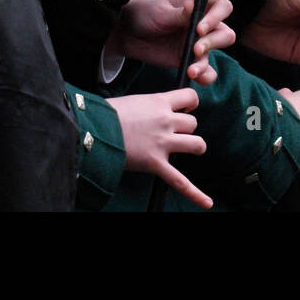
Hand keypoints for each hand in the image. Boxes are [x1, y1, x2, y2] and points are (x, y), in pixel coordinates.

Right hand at [108, 88, 212, 208]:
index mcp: (160, 102)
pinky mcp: (156, 164)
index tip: (184, 108)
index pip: (191, 97)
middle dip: (186, 127)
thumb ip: (152, 106)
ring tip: (186, 148)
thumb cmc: (108, 115)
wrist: (92, 130)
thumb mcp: (135, 101)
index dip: (190, 103)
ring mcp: (163, 143)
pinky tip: (207, 203)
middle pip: (193, 123)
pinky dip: (195, 194)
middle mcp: (165, 121)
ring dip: (194, 146)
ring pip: (197, 144)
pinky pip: (180, 181)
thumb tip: (156, 110)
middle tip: (171, 131)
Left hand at [111, 0, 235, 83]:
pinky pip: (205, 71)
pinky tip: (193, 77)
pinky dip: (203, 76)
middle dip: (213, 42)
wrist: (127, 33)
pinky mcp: (189, 61)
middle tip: (196, 49)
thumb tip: (192, 5)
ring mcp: (197, 44)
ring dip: (205, 63)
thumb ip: (179, 13)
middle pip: (224, 33)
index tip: (200, 28)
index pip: (222, 8)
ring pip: (214, 54)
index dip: (217, 17)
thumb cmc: (145, 14)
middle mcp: (203, 25)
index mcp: (199, 6)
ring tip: (191, 70)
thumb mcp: (161, 12)